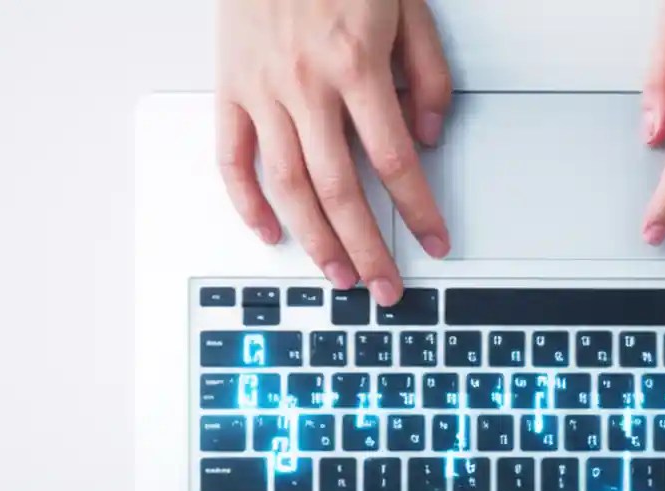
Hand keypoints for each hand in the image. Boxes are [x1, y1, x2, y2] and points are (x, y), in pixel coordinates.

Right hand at [216, 0, 451, 305]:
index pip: (395, 162)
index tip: (434, 241)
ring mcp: (262, 89)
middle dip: (367, 248)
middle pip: (339, 189)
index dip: (418, 211)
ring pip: (286, 184)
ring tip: (337, 275)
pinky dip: (246, 199)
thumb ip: (426, 76)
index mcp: (356, 64)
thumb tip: (427, 137)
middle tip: (386, 288)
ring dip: (314, 240)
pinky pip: (232, 155)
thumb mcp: (409, 8)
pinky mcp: (230, 85)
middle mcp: (306, 83)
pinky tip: (267, 231)